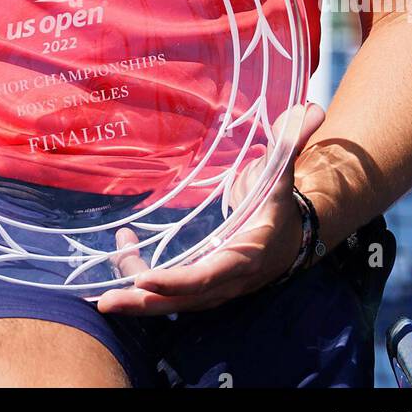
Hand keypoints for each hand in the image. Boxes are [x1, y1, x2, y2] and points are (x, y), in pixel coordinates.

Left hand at [96, 101, 325, 317]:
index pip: (209, 276)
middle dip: (144, 302)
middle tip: (106, 302)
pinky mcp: (200, 285)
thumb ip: (289, 144)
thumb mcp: (282, 175)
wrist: (292, 237)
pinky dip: (141, 278)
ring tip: (102, 288)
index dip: (179, 281)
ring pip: (172, 301)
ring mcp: (212, 287)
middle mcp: (227, 280)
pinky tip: (122, 247)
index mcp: (245, 257)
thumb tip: (309, 109)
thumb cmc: (279, 204)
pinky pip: (168, 290)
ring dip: (135, 295)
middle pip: (183, 299)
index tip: (147, 280)